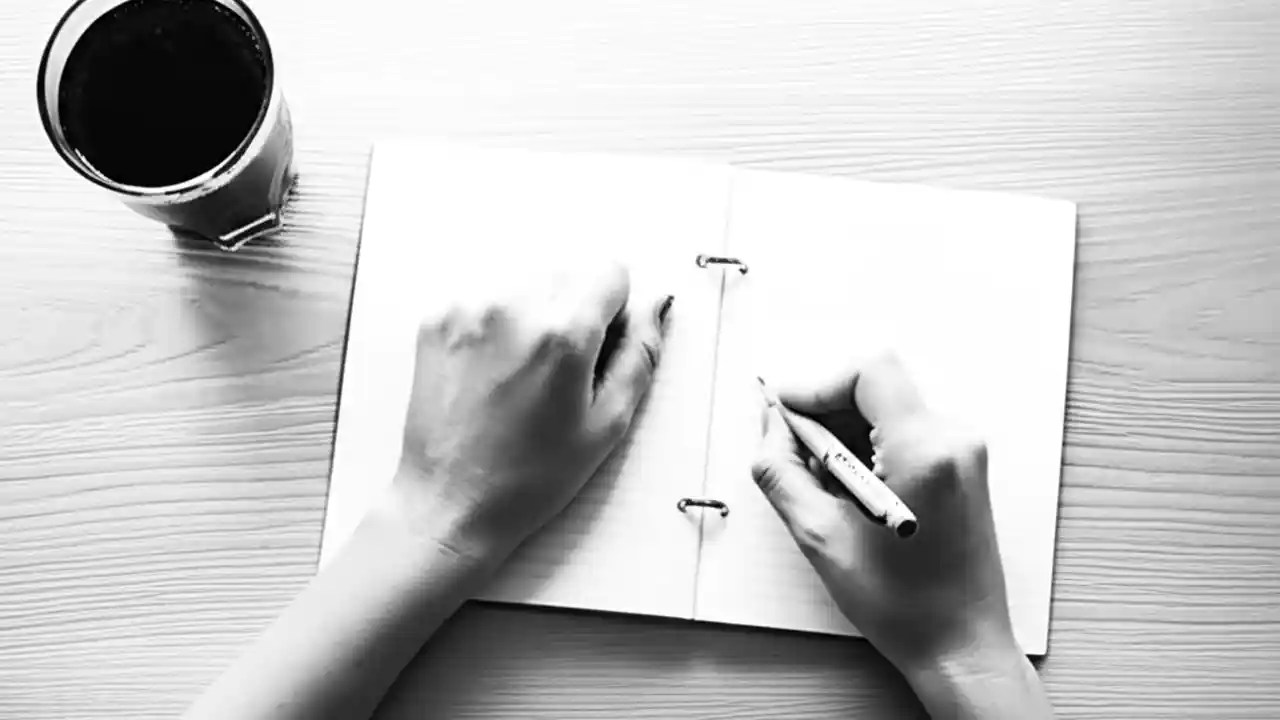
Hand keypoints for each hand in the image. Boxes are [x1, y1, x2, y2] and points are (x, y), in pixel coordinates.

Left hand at [395, 262, 671, 557]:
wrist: (450, 503)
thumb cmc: (529, 477)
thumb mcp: (606, 425)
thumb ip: (640, 354)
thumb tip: (657, 304)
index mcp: (563, 334)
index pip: (611, 273)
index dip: (614, 312)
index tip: (598, 350)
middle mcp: (512, 307)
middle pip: (568, 272)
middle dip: (573, 311)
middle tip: (558, 373)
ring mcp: (468, 308)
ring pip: (526, 280)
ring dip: (533, 312)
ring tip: (521, 374)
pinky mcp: (438, 318)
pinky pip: (485, 295)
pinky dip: (495, 321)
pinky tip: (491, 370)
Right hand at [750, 352, 1013, 672]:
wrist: (961, 646)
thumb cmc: (907, 606)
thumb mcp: (820, 536)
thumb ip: (781, 471)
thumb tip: (771, 429)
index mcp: (925, 451)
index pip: (869, 373)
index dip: (818, 385)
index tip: (787, 411)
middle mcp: (953, 441)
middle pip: (876, 389)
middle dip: (828, 415)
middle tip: (798, 457)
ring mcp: (964, 454)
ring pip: (887, 410)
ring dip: (847, 436)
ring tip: (827, 489)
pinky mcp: (962, 468)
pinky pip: (905, 433)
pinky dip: (870, 450)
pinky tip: (853, 495)